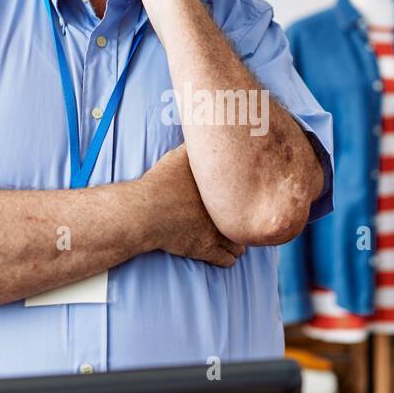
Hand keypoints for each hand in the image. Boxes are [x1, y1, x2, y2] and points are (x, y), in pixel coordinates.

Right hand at [140, 143, 244, 266]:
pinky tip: (225, 255)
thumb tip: (207, 132)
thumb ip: (196, 147)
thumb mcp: (179, 157)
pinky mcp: (205, 250)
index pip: (248, 196)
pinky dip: (227, 258)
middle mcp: (225, 212)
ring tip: (235, 240)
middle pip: (247, 221)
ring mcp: (217, 234)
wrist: (145, 213)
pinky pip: (226, 260)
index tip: (248, 198)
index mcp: (222, 191)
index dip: (248, 198)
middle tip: (242, 220)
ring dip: (238, 243)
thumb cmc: (160, 183)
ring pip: (240, 244)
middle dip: (244, 222)